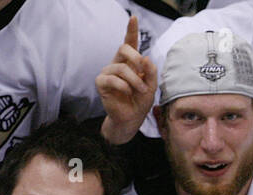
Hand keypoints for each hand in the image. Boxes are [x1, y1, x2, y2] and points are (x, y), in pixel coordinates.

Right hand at [96, 15, 156, 144]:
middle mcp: (117, 63)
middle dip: (136, 58)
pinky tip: (127, 93)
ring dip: (135, 80)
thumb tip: (146, 58)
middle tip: (143, 71)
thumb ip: (150, 72)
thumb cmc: (140, 101)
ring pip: (121, 67)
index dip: (131, 30)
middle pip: (124, 48)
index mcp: (129, 61)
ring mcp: (108, 72)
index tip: (134, 18)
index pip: (129, 42)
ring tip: (140, 90)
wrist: (131, 118)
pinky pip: (112, 79)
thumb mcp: (151, 86)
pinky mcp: (101, 83)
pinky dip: (124, 86)